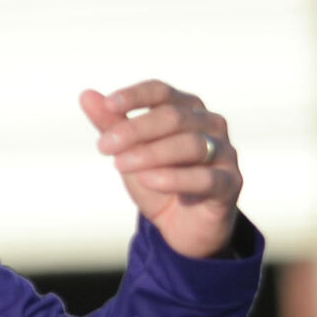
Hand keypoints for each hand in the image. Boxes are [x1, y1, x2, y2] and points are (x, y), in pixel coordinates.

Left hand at [80, 81, 241, 258]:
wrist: (182, 225)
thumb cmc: (157, 180)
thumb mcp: (129, 153)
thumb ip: (111, 125)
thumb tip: (86, 95)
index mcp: (187, 109)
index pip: (162, 92)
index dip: (135, 96)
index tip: (108, 105)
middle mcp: (210, 124)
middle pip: (173, 117)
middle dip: (135, 129)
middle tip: (103, 146)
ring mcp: (224, 153)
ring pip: (190, 144)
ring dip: (151, 153)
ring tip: (120, 165)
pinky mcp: (230, 183)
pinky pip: (206, 178)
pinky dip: (175, 178)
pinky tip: (148, 180)